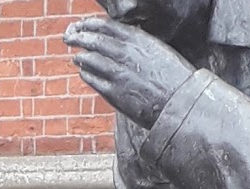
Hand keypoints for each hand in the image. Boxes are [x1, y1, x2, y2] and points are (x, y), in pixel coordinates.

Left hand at [63, 17, 195, 128]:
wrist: (180, 103)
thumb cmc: (174, 77)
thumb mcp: (159, 51)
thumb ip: (138, 44)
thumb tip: (122, 39)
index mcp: (138, 40)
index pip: (106, 26)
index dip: (90, 24)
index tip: (82, 24)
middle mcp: (125, 54)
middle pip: (94, 40)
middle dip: (78, 36)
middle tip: (69, 37)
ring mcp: (118, 74)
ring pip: (89, 59)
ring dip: (80, 56)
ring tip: (76, 56)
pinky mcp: (114, 93)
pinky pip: (92, 79)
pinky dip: (85, 73)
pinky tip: (84, 72)